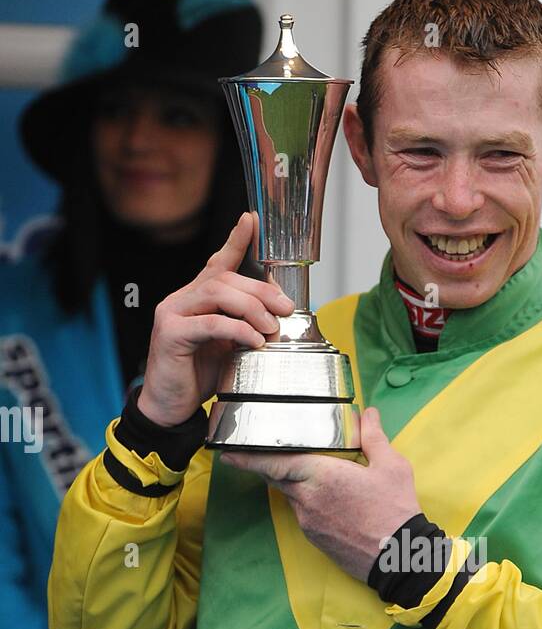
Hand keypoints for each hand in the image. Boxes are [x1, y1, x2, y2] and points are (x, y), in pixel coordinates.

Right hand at [137, 211, 294, 427]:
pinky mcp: (170, 334)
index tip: (252, 221)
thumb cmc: (198, 376)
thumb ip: (245, 328)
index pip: (218, 263)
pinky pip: (210, 323)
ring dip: (252, 308)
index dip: (236, 240)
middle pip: (225, 278)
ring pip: (217, 293)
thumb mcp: (229, 347)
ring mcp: (172, 314)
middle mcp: (181, 299)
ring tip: (271, 329)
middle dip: (260, 291)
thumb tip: (277, 319)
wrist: (170, 408)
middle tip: (285, 309)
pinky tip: (254, 342)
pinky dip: (237, 330)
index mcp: (196, 299)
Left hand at [221, 406, 421, 579]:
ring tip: (303, 469)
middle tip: (259, 449)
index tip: (227, 452)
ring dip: (291, 481)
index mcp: (322, 476)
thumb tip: (368, 413)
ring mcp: (309, 521)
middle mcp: (308, 499)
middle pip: (277, 477)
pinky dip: (304, 499)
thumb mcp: (392, 467)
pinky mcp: (314, 537)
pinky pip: (301, 511)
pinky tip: (321, 495)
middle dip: (267, 463)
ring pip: (289, 494)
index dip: (249, 456)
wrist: (400, 557)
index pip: (275, 462)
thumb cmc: (396, 511)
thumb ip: (374, 437)